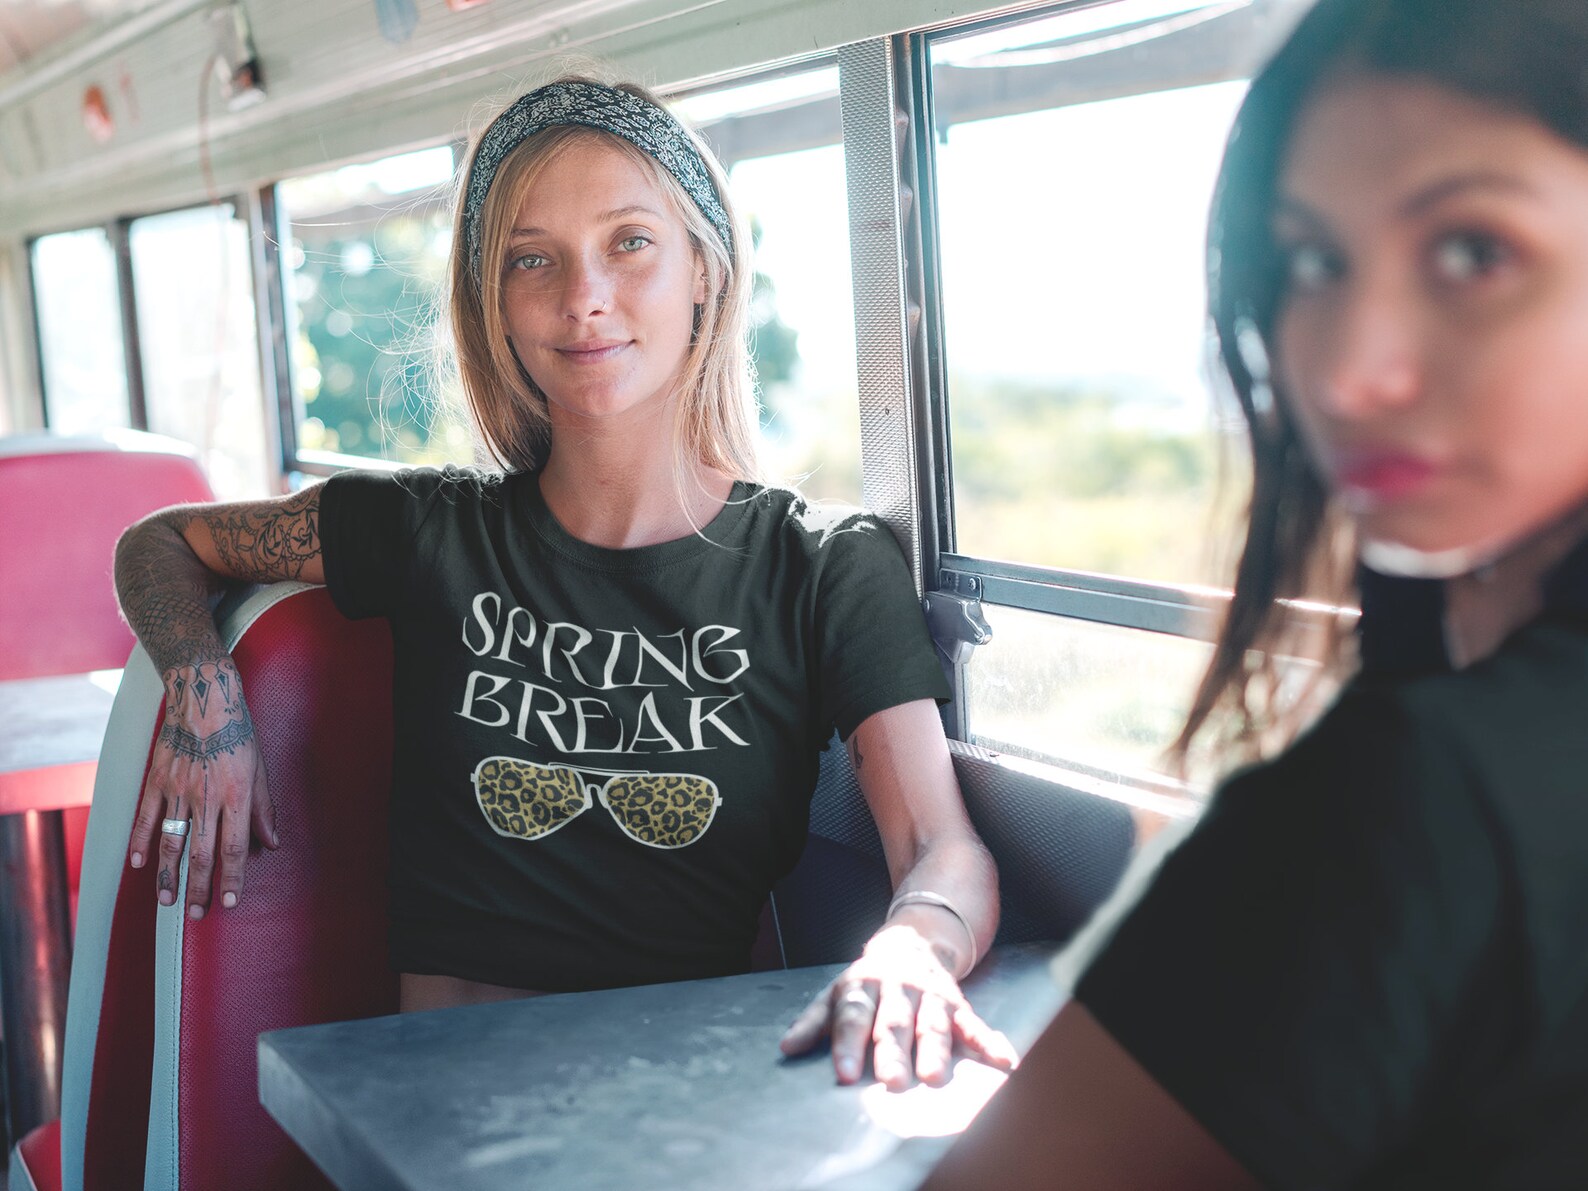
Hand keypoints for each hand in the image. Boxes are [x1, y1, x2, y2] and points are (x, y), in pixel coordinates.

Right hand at [128, 657, 277, 916]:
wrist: (204, 698)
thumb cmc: (238, 732)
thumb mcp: (261, 768)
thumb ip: (264, 809)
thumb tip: (272, 842)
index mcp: (236, 795)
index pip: (235, 848)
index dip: (233, 878)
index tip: (230, 902)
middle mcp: (206, 797)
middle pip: (201, 853)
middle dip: (199, 888)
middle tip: (195, 914)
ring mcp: (177, 789)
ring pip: (171, 842)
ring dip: (169, 875)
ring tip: (167, 900)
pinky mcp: (156, 780)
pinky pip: (146, 817)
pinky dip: (140, 843)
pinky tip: (139, 865)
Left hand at [778, 925, 1019, 1089]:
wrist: (913, 940)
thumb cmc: (868, 981)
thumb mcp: (836, 992)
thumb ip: (814, 1021)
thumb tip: (786, 1048)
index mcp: (863, 986)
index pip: (853, 1016)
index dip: (847, 1045)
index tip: (844, 1075)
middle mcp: (897, 989)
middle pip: (894, 1023)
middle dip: (892, 1053)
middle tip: (892, 1083)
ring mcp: (929, 995)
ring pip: (932, 1023)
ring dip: (935, 1049)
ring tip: (935, 1077)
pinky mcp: (957, 1003)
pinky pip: (974, 1023)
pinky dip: (990, 1043)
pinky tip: (1004, 1061)